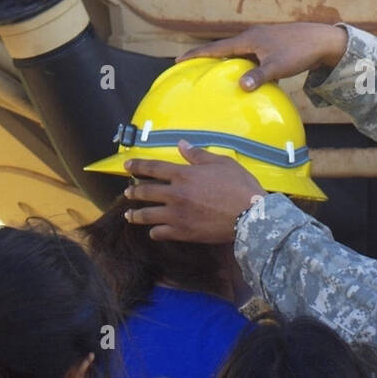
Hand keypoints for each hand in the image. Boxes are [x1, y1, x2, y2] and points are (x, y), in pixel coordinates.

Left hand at [123, 142, 266, 242]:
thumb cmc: (239, 186)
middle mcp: (175, 194)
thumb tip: (181, 144)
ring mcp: (177, 215)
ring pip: (147, 215)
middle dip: (133, 192)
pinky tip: (153, 232)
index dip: (138, 166)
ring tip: (130, 216)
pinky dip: (154, 232)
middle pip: (145, 192)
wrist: (250, 215)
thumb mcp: (221, 163)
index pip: (153, 168)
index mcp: (183, 174)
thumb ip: (198, 155)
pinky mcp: (183, 232)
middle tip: (127, 193)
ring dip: (136, 215)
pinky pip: (160, 233)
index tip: (127, 166)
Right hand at [178, 23, 348, 90]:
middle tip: (191, 67)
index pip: (216, 48)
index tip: (178, 60)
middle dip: (208, 58)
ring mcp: (262, 41)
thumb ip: (259, 77)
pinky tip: (247, 79)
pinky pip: (252, 57)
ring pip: (239, 53)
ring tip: (214, 75)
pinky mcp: (272, 47)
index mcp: (248, 40)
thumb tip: (241, 86)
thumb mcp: (278, 67)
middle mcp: (252, 37)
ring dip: (227, 62)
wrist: (322, 41)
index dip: (197, 54)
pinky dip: (245, 66)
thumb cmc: (299, 52)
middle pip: (224, 49)